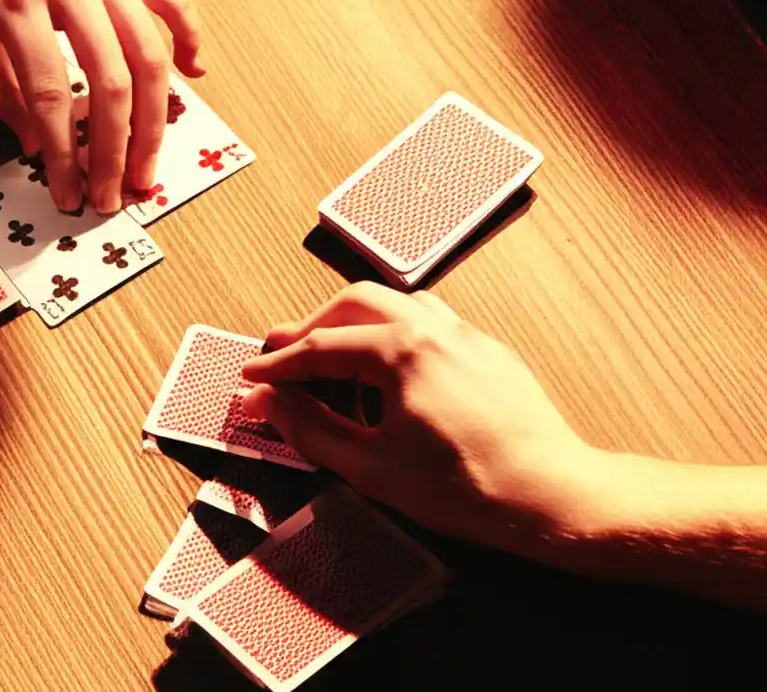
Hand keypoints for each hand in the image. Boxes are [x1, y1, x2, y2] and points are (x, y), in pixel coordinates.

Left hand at [0, 0, 201, 213]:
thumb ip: (0, 86)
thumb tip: (36, 146)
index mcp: (16, 4)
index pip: (48, 96)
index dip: (62, 155)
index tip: (67, 194)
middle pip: (109, 85)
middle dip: (113, 152)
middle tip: (112, 196)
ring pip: (148, 57)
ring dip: (153, 123)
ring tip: (147, 168)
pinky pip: (174, 1)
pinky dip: (190, 39)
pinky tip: (194, 76)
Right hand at [241, 282, 606, 556]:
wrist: (550, 496)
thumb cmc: (465, 488)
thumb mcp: (371, 468)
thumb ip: (311, 429)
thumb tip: (269, 402)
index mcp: (401, 351)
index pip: (320, 347)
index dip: (278, 364)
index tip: (251, 378)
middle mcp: (433, 329)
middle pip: (353, 304)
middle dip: (310, 327)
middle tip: (280, 356)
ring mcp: (465, 336)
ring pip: (394, 304)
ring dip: (352, 322)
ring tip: (329, 358)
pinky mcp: (488, 352)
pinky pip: (428, 322)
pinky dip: (391, 332)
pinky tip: (386, 370)